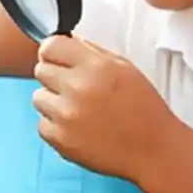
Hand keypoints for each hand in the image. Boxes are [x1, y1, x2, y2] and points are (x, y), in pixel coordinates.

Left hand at [32, 35, 180, 181]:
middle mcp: (77, 88)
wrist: (154, 150)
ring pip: (38, 97)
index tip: (60, 60)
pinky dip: (55, 126)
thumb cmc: (143, 109)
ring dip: (53, 102)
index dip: (54, 52)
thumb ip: (92, 52)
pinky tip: (78, 128)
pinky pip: (41, 124)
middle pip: (40, 69)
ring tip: (79, 110)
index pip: (50, 46)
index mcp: (95, 66)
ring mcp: (66, 115)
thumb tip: (67, 42)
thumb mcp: (124, 68)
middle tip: (75, 89)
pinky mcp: (61, 139)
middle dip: (55, 77)